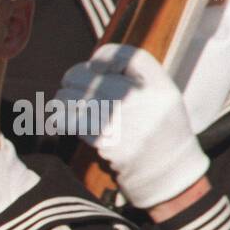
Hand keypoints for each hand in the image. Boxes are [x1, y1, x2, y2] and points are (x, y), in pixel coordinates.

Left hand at [55, 43, 209, 208]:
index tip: (93, 65)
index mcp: (162, 87)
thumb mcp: (161, 99)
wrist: (168, 174)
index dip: (106, 55)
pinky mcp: (110, 145)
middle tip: (67, 84)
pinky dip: (64, 120)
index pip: (132, 56)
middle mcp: (147, 103)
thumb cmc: (158, 132)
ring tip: (61, 101)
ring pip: (79, 100)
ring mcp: (129, 125)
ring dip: (62, 100)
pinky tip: (63, 120)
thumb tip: (91, 66)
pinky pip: (75, 125)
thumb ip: (136, 80)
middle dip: (72, 78)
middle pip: (96, 77)